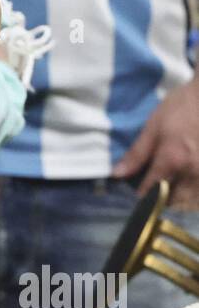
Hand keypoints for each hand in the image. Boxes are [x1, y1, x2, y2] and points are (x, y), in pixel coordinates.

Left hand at [113, 79, 198, 206]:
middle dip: (164, 200)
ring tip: (174, 190)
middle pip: (176, 200)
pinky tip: (190, 184)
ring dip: (182, 199)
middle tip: (157, 193)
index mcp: (172, 159)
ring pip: (194, 199)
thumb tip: (117, 174)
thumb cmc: (180, 107)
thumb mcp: (153, 126)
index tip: (140, 195)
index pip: (153, 189)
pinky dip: (196, 193)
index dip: (143, 195)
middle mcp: (193, 170)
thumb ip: (136, 154)